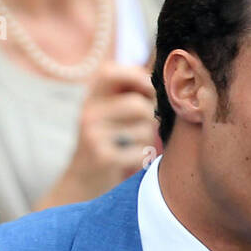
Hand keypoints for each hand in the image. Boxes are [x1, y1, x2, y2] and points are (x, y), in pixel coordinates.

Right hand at [61, 63, 157, 198]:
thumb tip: (169, 68)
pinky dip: (143, 157)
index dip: (137, 78)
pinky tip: (130, 160)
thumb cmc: (107, 142)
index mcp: (90, 97)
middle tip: (147, 126)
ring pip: (143, 129)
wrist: (82, 182)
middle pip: (137, 105)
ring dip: (147, 139)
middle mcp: (88, 113)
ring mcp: (93, 136)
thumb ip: (131, 90)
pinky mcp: (102, 158)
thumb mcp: (109, 112)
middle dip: (151, 116)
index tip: (149, 93)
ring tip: (134, 145)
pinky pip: (141, 151)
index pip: (110, 72)